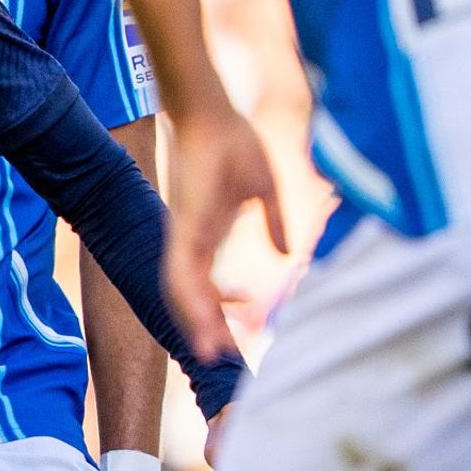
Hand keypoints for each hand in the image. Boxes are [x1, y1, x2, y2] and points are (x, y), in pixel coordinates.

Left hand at [164, 109, 282, 363]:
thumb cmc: (234, 143)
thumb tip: (288, 253)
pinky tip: (199, 324)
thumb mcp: (263, 190)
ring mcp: (185, 237)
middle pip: (194, 295)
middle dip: (206, 327)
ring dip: (197, 324)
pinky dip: (191, 302)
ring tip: (210, 353)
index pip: (210, 282)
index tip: (243, 323)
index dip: (222, 307)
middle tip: (220, 356)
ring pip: (184, 293)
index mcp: (208, 234)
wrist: (211, 114)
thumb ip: (273, 223)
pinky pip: (181, 275)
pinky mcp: (183, 230)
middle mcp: (192, 242)